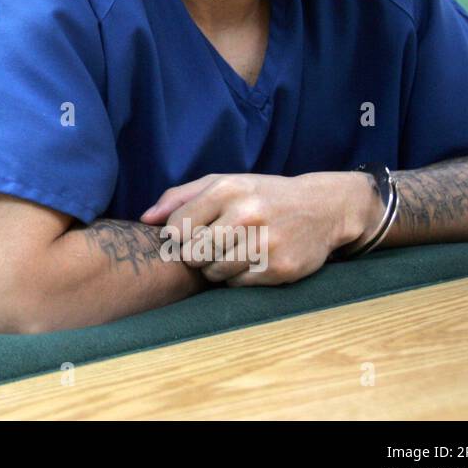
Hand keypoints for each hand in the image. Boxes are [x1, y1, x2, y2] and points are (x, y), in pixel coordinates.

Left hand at [139, 172, 373, 285]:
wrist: (322, 208)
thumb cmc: (261, 195)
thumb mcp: (222, 183)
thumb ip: (179, 198)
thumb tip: (145, 219)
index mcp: (225, 190)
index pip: (176, 228)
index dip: (177, 238)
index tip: (189, 235)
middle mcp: (245, 214)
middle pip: (192, 254)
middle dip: (195, 254)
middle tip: (212, 246)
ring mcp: (264, 243)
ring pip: (213, 273)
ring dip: (216, 268)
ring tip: (234, 251)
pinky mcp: (280, 268)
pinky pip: (238, 284)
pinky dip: (239, 277)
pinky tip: (253, 260)